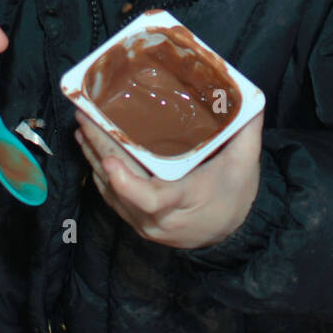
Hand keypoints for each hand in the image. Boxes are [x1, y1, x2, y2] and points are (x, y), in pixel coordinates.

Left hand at [75, 109, 263, 250]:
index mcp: (185, 201)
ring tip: (82, 127)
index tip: (110, 163)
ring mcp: (144, 223)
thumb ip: (246, 129)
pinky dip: (98, 173)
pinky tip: (90, 150)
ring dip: (93, 158)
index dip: (128, 184)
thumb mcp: (245, 164)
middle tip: (85, 118)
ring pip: (110, 193)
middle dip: (99, 151)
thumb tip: (250, 96)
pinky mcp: (136, 222)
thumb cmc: (235, 196)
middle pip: (120, 189)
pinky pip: (111, 198)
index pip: (152, 200)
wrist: (231, 236)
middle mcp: (159, 218)